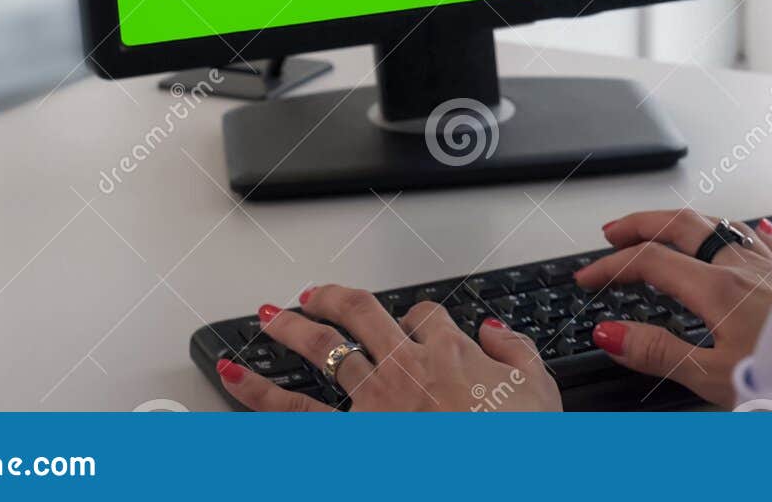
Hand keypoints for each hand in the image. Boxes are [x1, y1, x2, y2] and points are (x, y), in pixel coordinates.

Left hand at [216, 285, 562, 411]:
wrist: (501, 479)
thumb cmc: (518, 442)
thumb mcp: (540, 388)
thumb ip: (515, 350)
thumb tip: (494, 331)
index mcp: (451, 352)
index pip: (427, 314)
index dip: (421, 315)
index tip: (421, 324)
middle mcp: (406, 366)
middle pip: (363, 314)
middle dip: (339, 298)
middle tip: (319, 294)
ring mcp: (373, 399)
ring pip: (322, 349)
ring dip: (292, 328)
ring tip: (269, 316)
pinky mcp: (351, 434)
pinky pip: (293, 412)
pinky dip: (258, 393)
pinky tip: (231, 376)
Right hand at [574, 210, 771, 406]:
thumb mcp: (712, 377)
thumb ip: (657, 351)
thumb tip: (610, 333)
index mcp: (720, 288)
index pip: (649, 261)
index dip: (611, 265)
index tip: (588, 278)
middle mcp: (747, 266)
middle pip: (682, 224)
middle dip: (641, 223)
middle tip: (612, 232)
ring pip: (723, 224)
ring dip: (686, 222)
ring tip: (665, 227)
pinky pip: (767, 239)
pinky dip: (744, 231)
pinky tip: (750, 230)